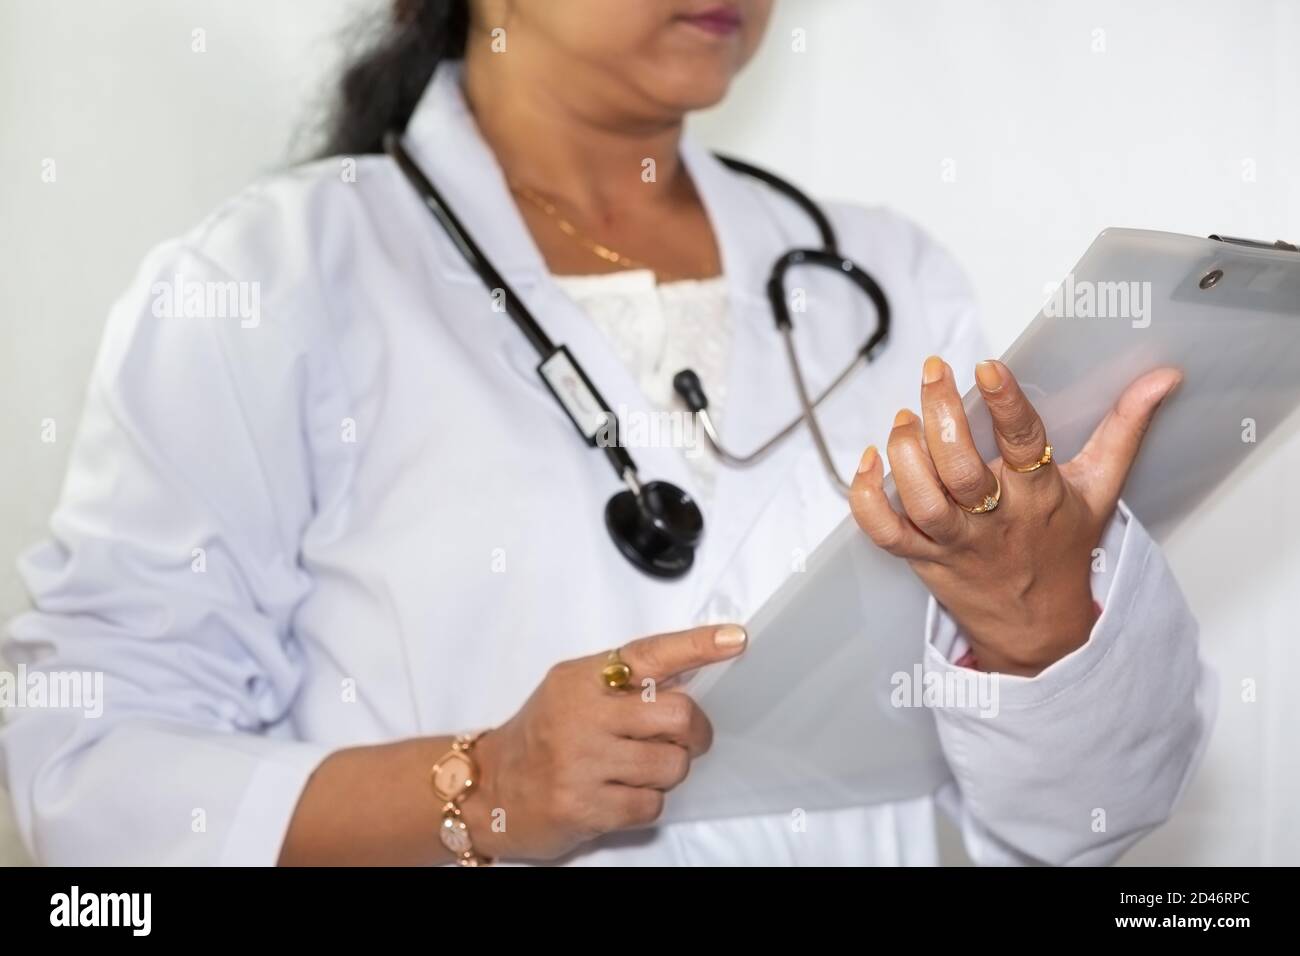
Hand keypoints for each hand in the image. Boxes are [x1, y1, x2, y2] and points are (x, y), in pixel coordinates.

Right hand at [469, 623, 746, 860]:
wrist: (487, 788)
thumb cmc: (541, 738)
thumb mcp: (571, 692)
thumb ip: (622, 684)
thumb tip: (687, 680)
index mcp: (581, 679)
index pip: (649, 654)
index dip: (696, 646)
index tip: (734, 639)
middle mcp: (580, 715)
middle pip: (676, 714)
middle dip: (694, 732)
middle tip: (685, 739)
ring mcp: (580, 762)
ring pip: (671, 764)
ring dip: (667, 772)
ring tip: (638, 771)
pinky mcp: (582, 806)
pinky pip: (650, 804)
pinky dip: (646, 803)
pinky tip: (619, 795)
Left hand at [850, 355, 1180, 676]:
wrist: (1039, 629)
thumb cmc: (1062, 547)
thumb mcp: (1100, 489)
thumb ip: (1124, 428)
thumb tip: (1163, 377)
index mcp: (1038, 495)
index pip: (1025, 444)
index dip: (1005, 404)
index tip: (987, 365)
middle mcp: (994, 518)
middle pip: (960, 470)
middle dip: (941, 416)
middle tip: (933, 372)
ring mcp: (955, 542)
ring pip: (921, 500)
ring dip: (905, 455)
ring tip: (904, 417)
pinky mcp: (922, 559)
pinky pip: (885, 532)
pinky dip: (865, 499)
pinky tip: (866, 462)